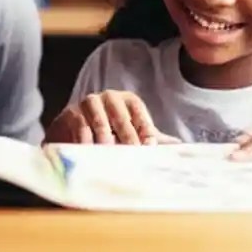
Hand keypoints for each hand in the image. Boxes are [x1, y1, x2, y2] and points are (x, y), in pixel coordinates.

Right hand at [44, 90, 180, 144]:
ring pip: (99, 119)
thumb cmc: (110, 134)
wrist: (75, 135)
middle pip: (121, 116)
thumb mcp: (133, 136)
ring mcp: (89, 103)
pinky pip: (80, 125)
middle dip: (127, 136)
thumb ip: (154, 140)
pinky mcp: (71, 113)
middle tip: (132, 153)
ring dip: (105, 138)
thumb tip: (181, 146)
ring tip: (109, 153)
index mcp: (128, 101)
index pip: (140, 114)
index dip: (145, 130)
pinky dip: (85, 139)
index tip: (149, 148)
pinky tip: (89, 152)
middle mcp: (110, 98)